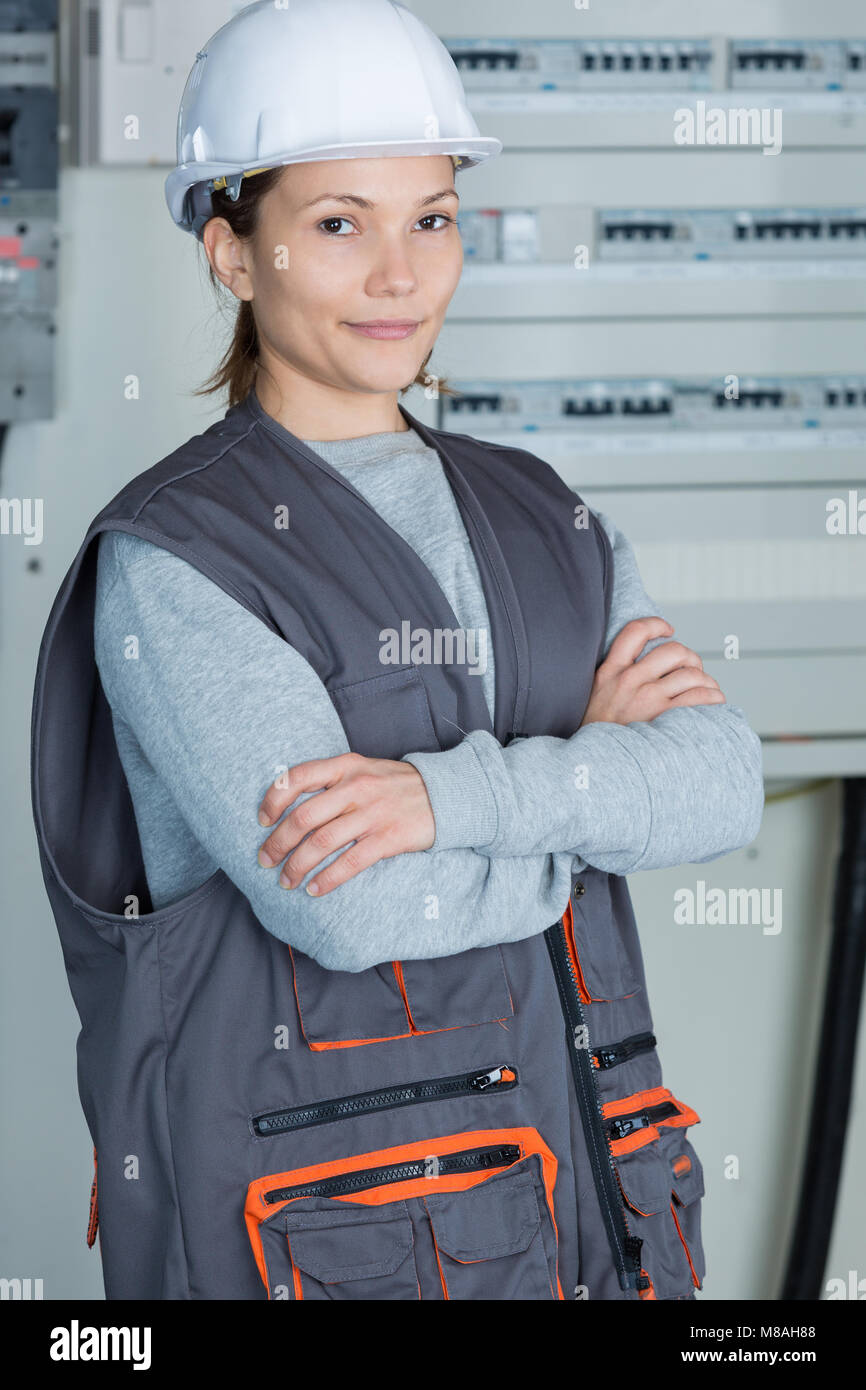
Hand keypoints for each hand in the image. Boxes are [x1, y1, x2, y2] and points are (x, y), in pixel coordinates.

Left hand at [256, 752, 435, 895]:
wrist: (446, 794)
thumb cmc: (396, 785)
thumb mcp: (363, 769)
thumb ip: (332, 781)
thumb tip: (290, 806)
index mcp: (346, 766)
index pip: (297, 777)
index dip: (273, 800)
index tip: (262, 821)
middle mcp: (356, 787)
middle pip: (303, 817)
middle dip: (278, 844)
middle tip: (266, 861)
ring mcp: (373, 813)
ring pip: (322, 843)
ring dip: (297, 866)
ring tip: (286, 881)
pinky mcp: (388, 838)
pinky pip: (349, 863)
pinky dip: (327, 879)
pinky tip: (315, 889)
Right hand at [581, 617, 725, 726]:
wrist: (596, 765)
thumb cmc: (598, 734)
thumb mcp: (594, 698)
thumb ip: (614, 680)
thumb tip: (646, 668)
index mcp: (610, 672)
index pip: (634, 632)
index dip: (656, 625)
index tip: (668, 630)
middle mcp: (629, 681)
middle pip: (673, 650)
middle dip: (690, 658)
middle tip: (692, 670)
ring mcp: (648, 699)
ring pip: (691, 674)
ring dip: (705, 680)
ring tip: (706, 690)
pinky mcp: (664, 718)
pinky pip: (701, 697)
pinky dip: (713, 697)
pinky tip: (713, 703)